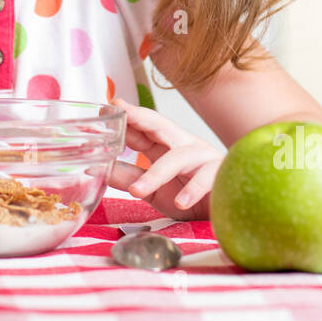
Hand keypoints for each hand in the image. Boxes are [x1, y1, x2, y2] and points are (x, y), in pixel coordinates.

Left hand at [105, 94, 223, 220]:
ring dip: (157, 174)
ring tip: (137, 190)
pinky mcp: (221, 174)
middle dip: (140, 118)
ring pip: (178, 158)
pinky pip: (206, 179)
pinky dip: (193, 191)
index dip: (126, 116)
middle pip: (161, 126)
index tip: (106, 107)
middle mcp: (184, 145)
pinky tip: (182, 202)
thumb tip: (94, 168)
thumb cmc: (190, 199)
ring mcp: (203, 157)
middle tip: (121, 112)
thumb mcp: (153, 191)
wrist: (227, 213)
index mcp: (166, 146)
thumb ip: (128, 177)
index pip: (143, 127)